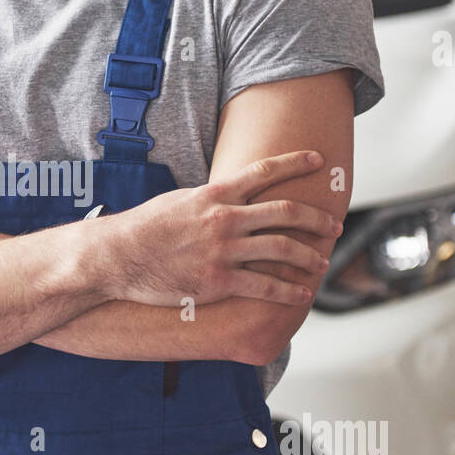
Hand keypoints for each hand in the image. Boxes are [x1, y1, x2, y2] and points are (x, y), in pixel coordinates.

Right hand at [98, 150, 341, 307]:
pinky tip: (301, 295)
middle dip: (317, 218)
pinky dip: (288, 291)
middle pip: (286, 212)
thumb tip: (230, 194)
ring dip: (309, 256)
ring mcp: (223, 250)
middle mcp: (225, 219)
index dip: (296, 162)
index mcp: (215, 195)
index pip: (265, 171)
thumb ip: (210, 198)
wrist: (119, 256)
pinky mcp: (219, 281)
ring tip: (322, 262)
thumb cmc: (145, 228)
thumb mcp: (179, 200)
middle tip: (334, 225)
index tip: (319, 159)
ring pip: (282, 249)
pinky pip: (264, 286)